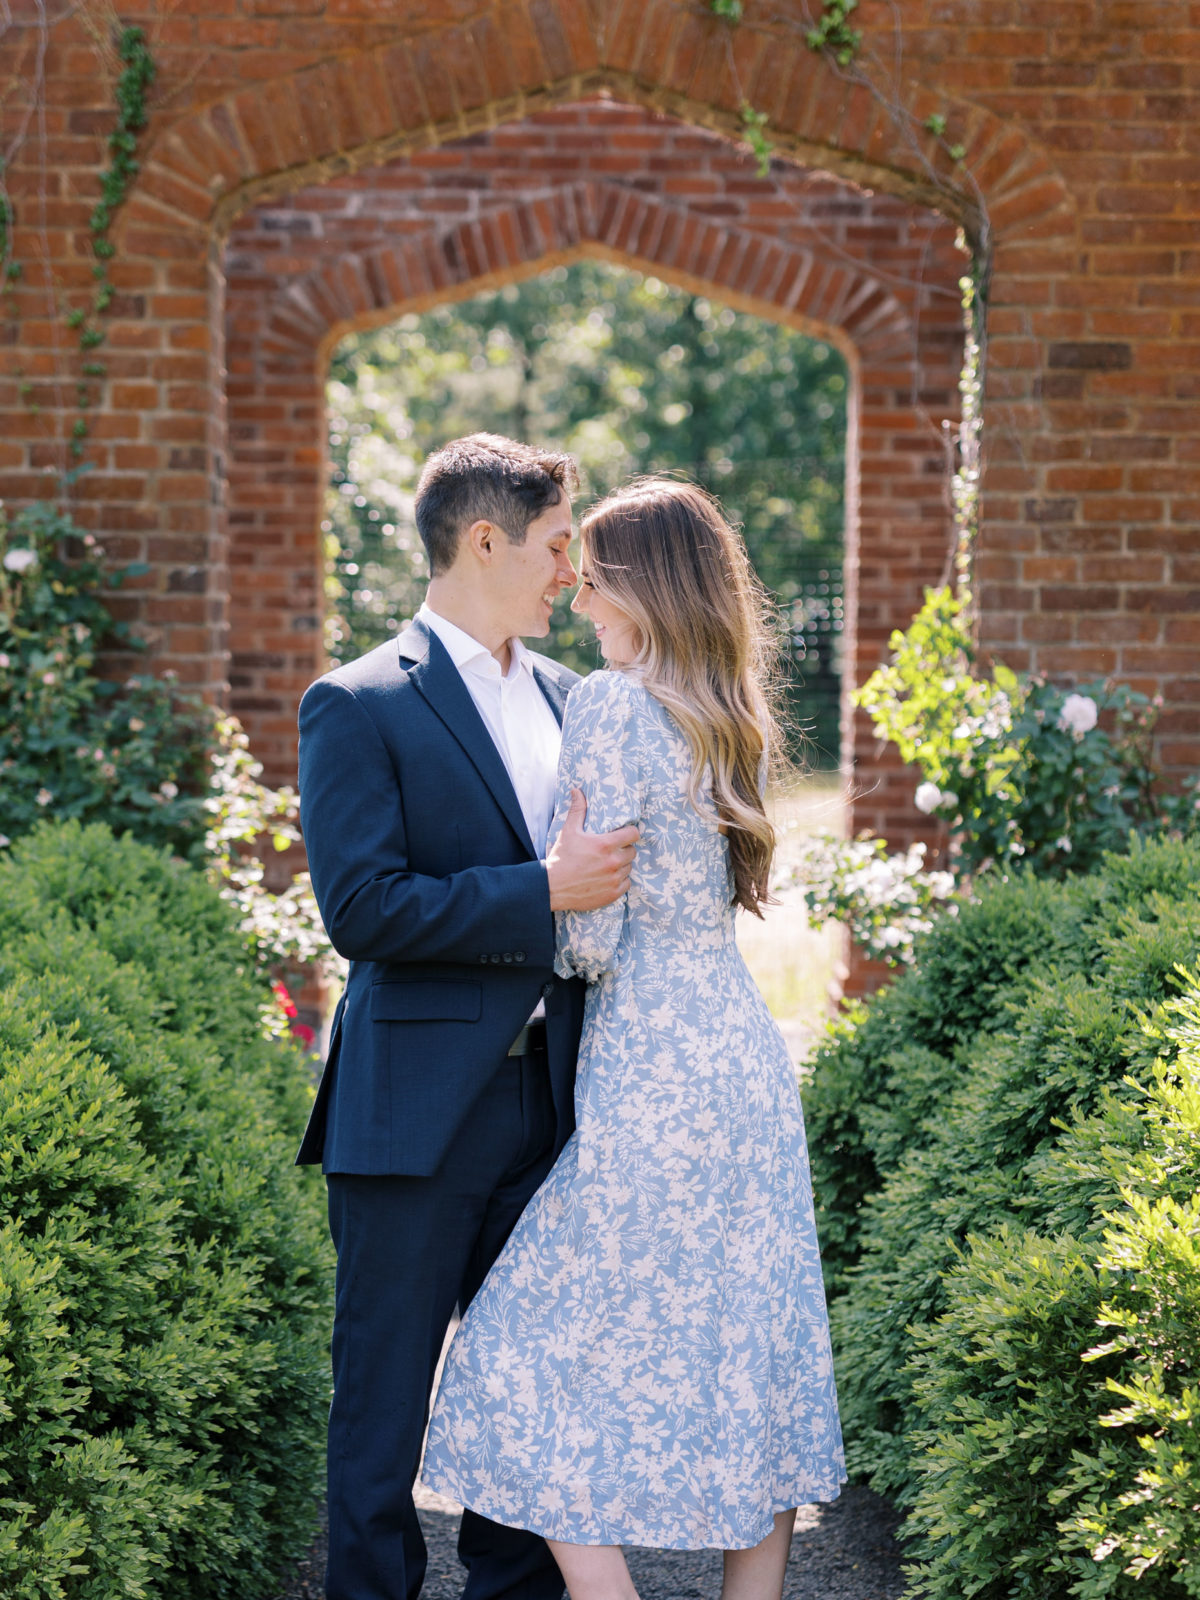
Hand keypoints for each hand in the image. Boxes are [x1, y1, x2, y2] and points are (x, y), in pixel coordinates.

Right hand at [545, 788, 639, 911]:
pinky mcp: (612, 894)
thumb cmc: (561, 858)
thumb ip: (577, 810)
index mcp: (605, 845)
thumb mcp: (568, 831)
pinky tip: (608, 878)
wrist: (551, 888)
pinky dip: (620, 881)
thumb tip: (577, 791)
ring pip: (629, 868)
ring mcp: (614, 879)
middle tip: (612, 850)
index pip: (633, 834)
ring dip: (621, 865)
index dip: (630, 833)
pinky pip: (626, 884)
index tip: (624, 834)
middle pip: (632, 852)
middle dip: (624, 849)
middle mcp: (612, 862)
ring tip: (607, 864)